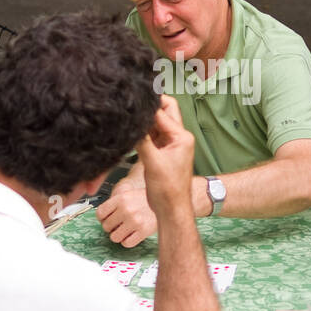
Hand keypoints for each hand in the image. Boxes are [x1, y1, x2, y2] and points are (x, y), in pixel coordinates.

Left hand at [95, 178, 155, 248]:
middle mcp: (126, 209)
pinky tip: (132, 234)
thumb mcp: (127, 194)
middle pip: (106, 227)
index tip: (107, 218)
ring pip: (114, 237)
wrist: (165, 201)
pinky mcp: (143, 231)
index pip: (100, 214)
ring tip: (125, 230)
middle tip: (119, 224)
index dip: (102, 218)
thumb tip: (101, 218)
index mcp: (120, 198)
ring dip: (119, 235)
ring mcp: (135, 221)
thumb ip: (114, 204)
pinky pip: (126, 243)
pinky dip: (127, 241)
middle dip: (111, 227)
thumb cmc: (144, 199)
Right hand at [135, 95, 194, 216]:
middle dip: (150, 106)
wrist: (171, 209)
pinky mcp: (161, 151)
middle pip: (164, 111)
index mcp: (181, 137)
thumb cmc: (168, 190)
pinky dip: (142, 132)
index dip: (148, 106)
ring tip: (129, 117)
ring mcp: (169, 144)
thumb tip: (132, 122)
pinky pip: (151, 135)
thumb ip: (143, 140)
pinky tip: (131, 131)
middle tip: (133, 103)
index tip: (132, 101)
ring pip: (156, 123)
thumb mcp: (153, 163)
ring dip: (145, 120)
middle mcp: (178, 137)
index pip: (164, 112)